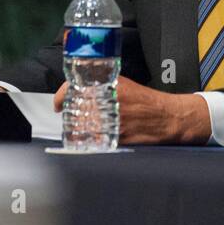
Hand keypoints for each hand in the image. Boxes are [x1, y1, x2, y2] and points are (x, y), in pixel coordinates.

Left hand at [52, 75, 210, 144]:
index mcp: (107, 85)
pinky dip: (91, 141)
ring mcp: (111, 121)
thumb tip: (81, 88)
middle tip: (72, 118)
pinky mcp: (115, 137)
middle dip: (71, 115)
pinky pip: (94, 141)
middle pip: (74, 110)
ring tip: (84, 128)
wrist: (166, 117)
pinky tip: (95, 138)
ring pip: (81, 126)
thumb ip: (102, 84)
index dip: (60, 97)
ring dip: (79, 129)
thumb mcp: (123, 83)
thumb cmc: (146, 101)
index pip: (72, 89)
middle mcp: (107, 102)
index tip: (57, 103)